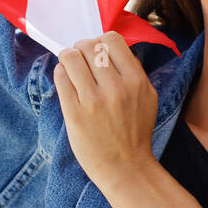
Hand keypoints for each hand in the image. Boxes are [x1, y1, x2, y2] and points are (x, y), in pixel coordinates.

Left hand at [52, 31, 158, 190]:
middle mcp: (116, 88)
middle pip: (89, 45)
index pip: (111, 40)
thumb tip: (108, 47)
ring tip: (71, 67)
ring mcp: (93, 101)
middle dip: (81, 48)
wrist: (125, 167)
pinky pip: (60, 78)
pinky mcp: (74, 113)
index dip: (100, 40)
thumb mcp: (147, 97)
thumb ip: (132, 71)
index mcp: (136, 81)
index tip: (96, 51)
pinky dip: (61, 73)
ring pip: (71, 57)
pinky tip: (66, 80)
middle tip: (80, 59)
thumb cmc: (135, 131)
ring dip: (68, 58)